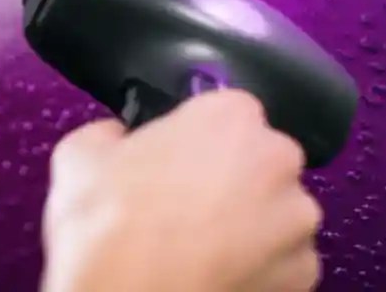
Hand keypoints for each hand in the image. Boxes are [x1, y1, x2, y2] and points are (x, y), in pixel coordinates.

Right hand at [41, 91, 322, 291]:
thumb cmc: (108, 228)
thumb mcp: (81, 156)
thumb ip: (111, 134)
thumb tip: (115, 139)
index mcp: (229, 117)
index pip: (227, 111)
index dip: (199, 137)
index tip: (177, 156)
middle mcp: (276, 160)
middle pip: (260, 160)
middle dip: (232, 178)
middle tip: (184, 204)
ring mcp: (296, 221)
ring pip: (277, 213)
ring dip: (250, 225)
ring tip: (199, 247)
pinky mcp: (303, 275)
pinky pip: (284, 262)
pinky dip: (259, 268)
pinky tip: (216, 273)